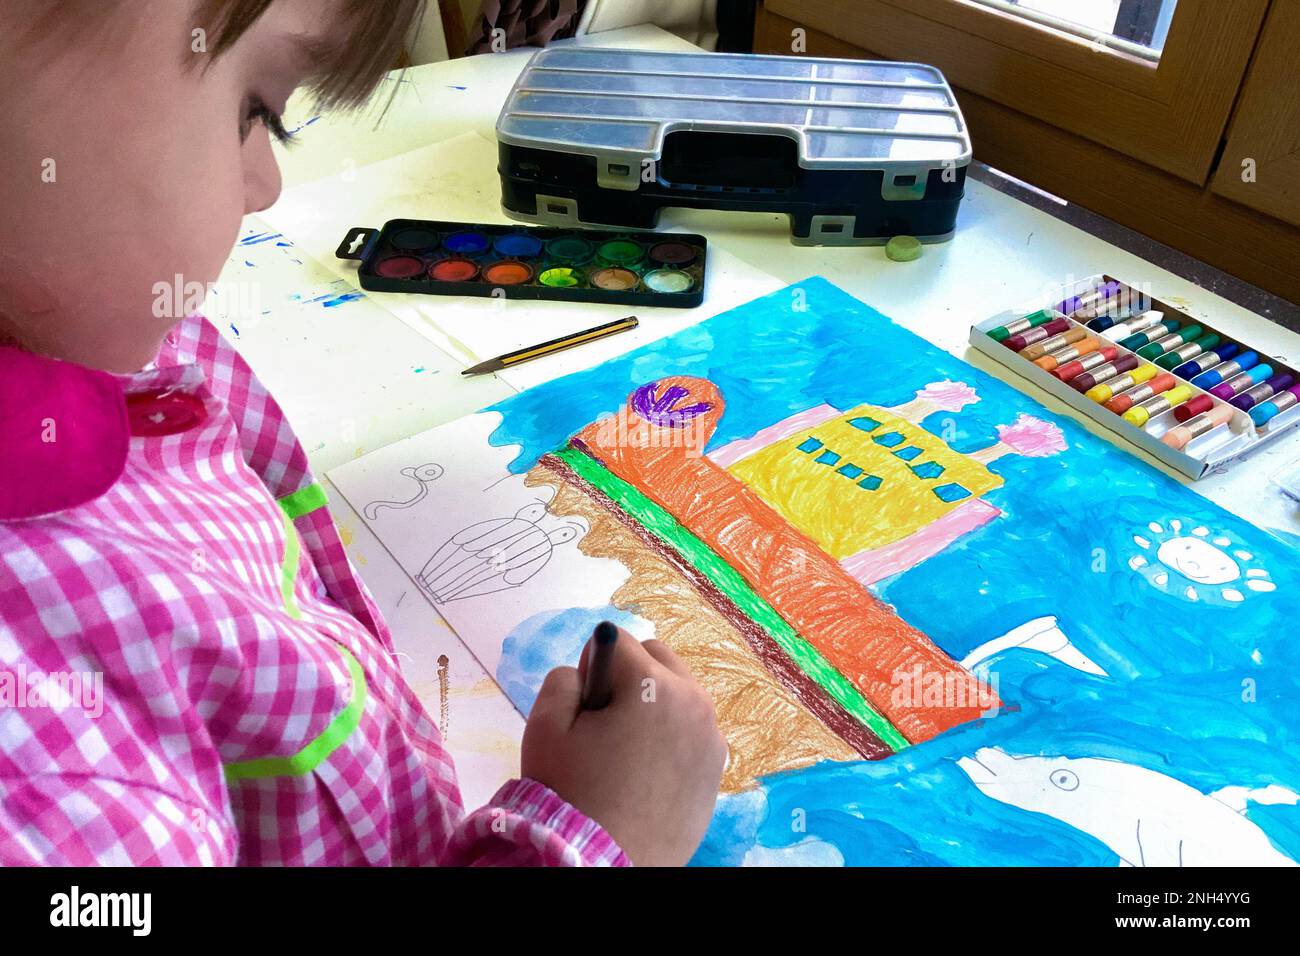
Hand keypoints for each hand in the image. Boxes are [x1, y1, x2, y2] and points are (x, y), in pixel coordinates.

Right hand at [521, 627, 726, 865]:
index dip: (591, 666)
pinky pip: (692, 729)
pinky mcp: (717, 766)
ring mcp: (711, 735)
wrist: (604, 862)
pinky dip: (672, 735)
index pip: (618, 641)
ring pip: (679, 692)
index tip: (584, 704)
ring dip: (654, 703)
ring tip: (628, 748)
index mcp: (652, 686)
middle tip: (606, 722)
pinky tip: (649, 770)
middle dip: (630, 675)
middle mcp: (693, 701)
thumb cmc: (572, 793)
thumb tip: (587, 672)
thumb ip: (563, 679)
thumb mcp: (545, 726)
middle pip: (658, 657)